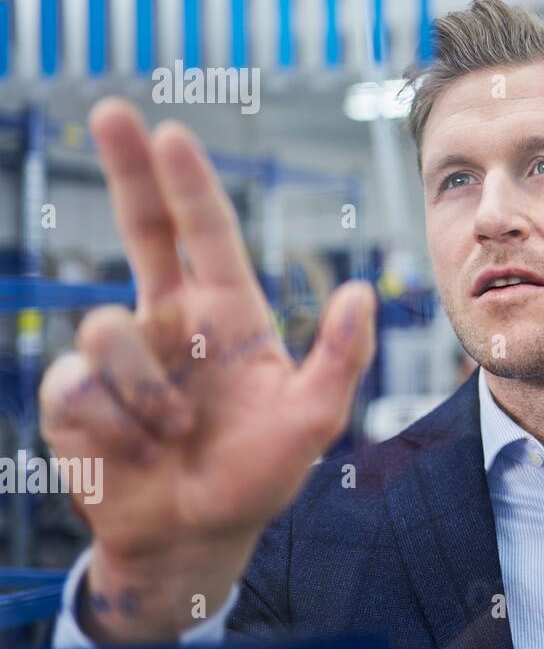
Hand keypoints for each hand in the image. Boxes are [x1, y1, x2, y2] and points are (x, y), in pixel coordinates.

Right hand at [39, 98, 375, 641]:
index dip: (187, 184)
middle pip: (143, 228)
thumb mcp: (314, 421)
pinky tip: (132, 448)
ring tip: (172, 432)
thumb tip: (363, 291)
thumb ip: (342, 359)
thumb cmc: (257, 477)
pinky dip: (112, 425)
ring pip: (105, 328)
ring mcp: (121, 357)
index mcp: (227, 316)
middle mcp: (171, 322)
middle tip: (113, 110)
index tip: (170, 132)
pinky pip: (76, 385)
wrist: (192, 538)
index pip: (207, 236)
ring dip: (145, 392)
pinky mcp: (75, 397)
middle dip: (128, 169)